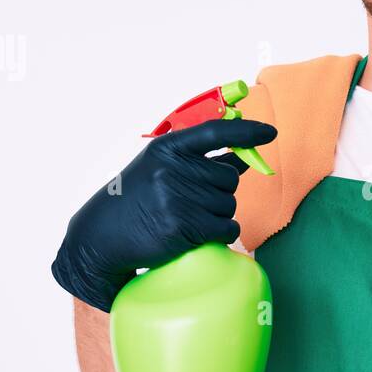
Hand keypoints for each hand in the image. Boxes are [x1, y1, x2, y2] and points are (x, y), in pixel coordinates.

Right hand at [51, 117, 276, 311]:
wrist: (101, 239)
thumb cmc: (136, 202)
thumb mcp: (159, 170)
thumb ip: (198, 161)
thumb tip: (243, 156)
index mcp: (167, 149)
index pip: (216, 132)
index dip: (247, 132)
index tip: (270, 133)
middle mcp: (173, 169)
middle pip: (229, 179)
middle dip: (219, 193)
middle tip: (191, 204)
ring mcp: (178, 198)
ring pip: (229, 205)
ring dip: (217, 216)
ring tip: (186, 219)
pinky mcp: (184, 227)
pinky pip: (227, 228)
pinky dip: (221, 234)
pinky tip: (200, 235)